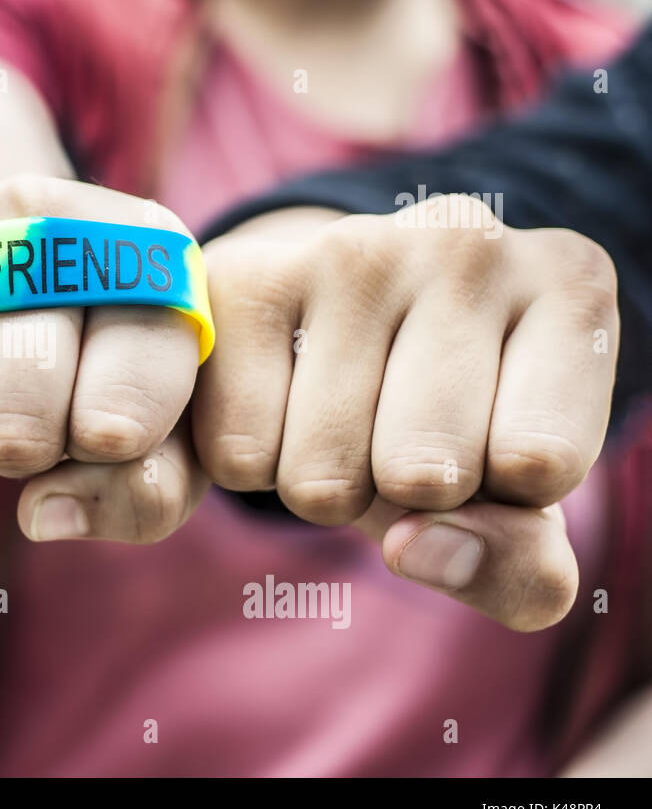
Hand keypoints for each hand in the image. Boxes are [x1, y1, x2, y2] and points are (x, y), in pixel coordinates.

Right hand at [187, 197, 617, 627]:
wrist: (327, 317)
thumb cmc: (448, 414)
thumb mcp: (514, 499)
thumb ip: (520, 564)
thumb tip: (415, 552)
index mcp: (570, 290)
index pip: (538, 464)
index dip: (503, 496)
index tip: (494, 443)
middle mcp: (467, 244)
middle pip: (422, 473)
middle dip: (400, 494)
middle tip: (398, 433)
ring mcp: (348, 251)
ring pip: (320, 476)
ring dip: (321, 487)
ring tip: (336, 415)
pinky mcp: (245, 277)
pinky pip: (238, 457)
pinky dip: (253, 465)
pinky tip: (275, 398)